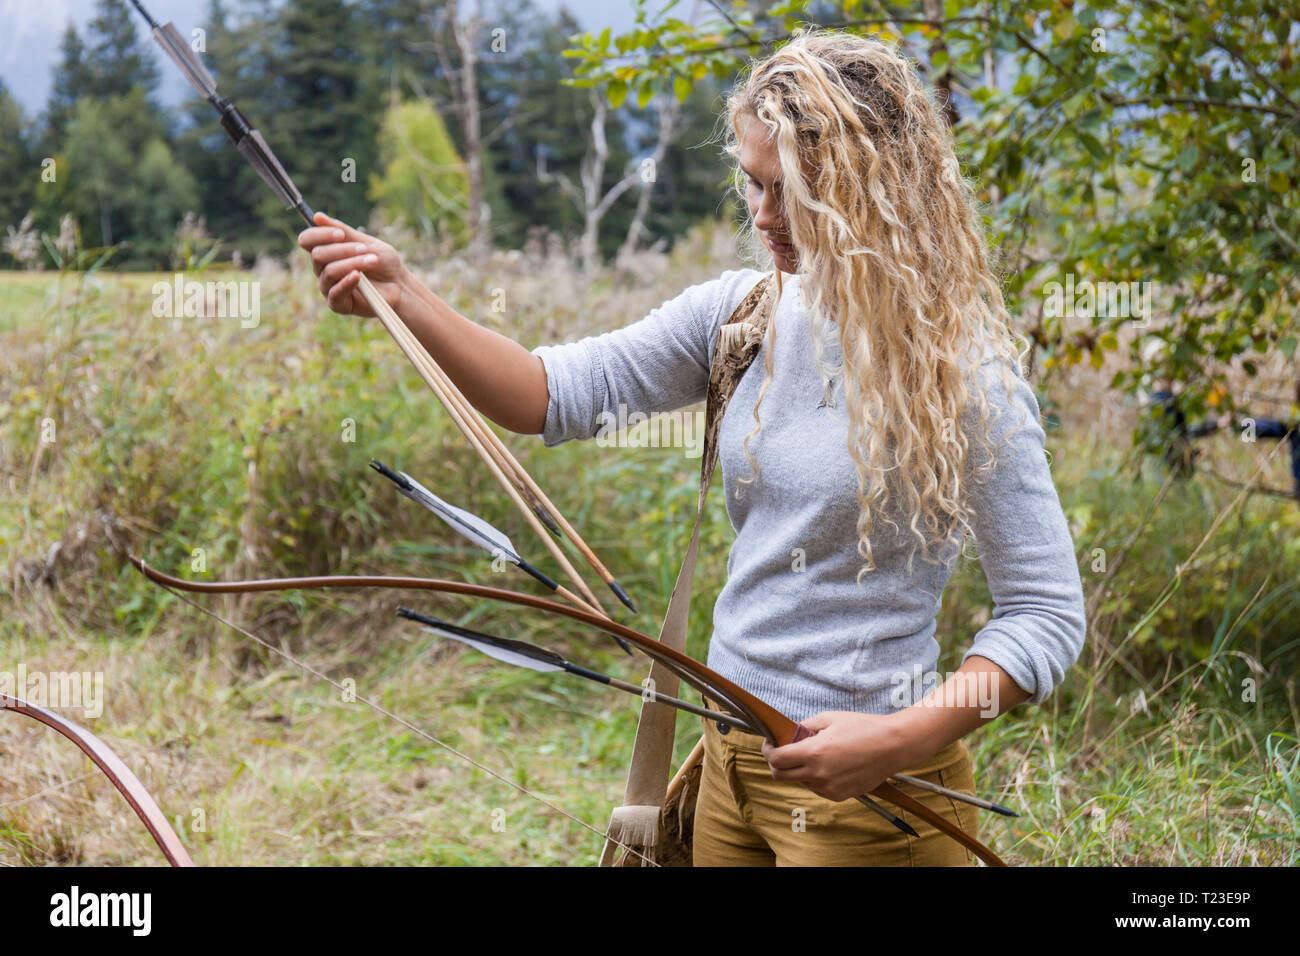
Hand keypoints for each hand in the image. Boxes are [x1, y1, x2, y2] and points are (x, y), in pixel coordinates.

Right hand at [297, 212, 404, 316]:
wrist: (400, 284)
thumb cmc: (383, 262)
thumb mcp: (366, 243)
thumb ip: (344, 232)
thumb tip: (317, 217)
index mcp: (326, 251)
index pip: (307, 240)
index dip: (320, 235)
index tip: (341, 234)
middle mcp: (322, 269)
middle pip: (318, 255)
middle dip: (343, 250)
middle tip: (365, 249)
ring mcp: (328, 287)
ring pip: (330, 272)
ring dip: (352, 263)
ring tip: (373, 261)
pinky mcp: (338, 304)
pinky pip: (335, 293)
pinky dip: (347, 282)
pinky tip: (358, 276)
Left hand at [761, 710, 916, 801]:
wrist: (892, 746)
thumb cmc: (862, 728)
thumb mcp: (829, 718)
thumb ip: (804, 727)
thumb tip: (788, 734)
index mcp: (814, 753)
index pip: (776, 760)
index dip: (767, 751)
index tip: (769, 744)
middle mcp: (819, 774)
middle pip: (780, 776)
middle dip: (775, 764)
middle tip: (781, 752)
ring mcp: (829, 788)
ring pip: (800, 782)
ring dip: (799, 770)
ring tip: (814, 754)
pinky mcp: (839, 796)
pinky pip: (817, 788)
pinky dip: (815, 777)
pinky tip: (829, 764)